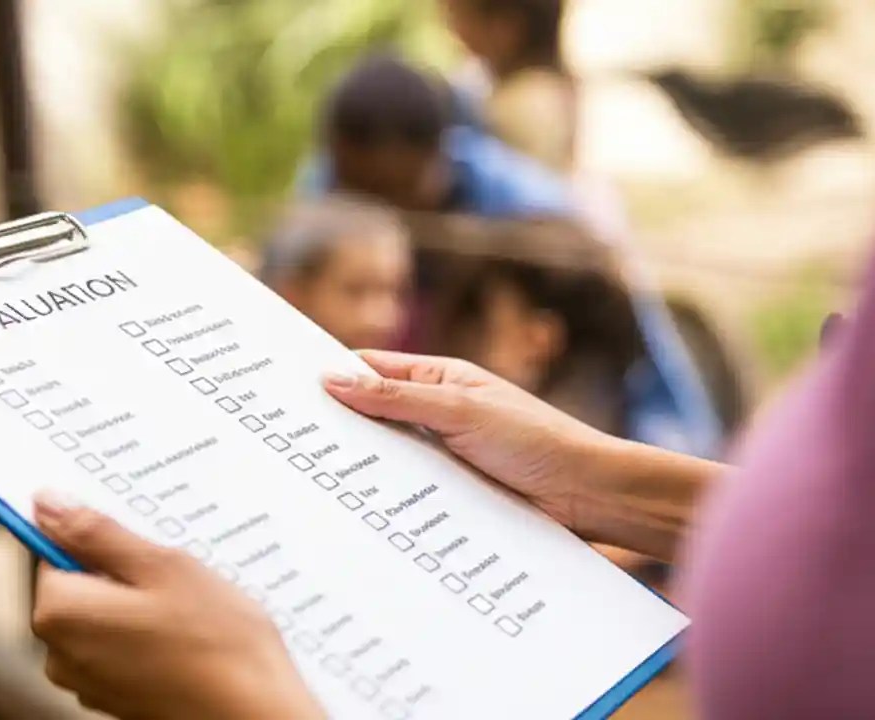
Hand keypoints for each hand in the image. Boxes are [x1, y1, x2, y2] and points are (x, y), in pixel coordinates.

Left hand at [30, 493, 323, 719]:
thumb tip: (47, 503)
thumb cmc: (215, 643)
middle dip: (123, 570)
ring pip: (104, 615)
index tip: (140, 536)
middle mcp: (60, 653)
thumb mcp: (160, 566)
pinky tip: (186, 633)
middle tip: (173, 570)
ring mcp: (87, 681)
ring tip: (188, 605)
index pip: (55, 549)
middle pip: (80, 583)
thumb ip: (95, 533)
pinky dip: (146, 633)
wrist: (254, 714)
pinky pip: (120, 646)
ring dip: (139, 602)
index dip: (101, 537)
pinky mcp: (114, 696)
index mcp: (60, 612)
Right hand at [324, 350, 718, 560]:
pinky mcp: (450, 490)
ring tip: (311, 474)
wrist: (586, 495)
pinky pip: (406, 488)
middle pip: (373, 413)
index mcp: (440, 378)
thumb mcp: (459, 409)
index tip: (288, 386)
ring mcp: (443, 452)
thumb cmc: (534, 439)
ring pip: (386, 455)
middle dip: (337, 422)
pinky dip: (384, 493)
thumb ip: (396, 397)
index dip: (333, 373)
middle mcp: (438, 412)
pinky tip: (356, 505)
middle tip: (287, 436)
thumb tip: (334, 379)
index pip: (373, 368)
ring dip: (360, 464)